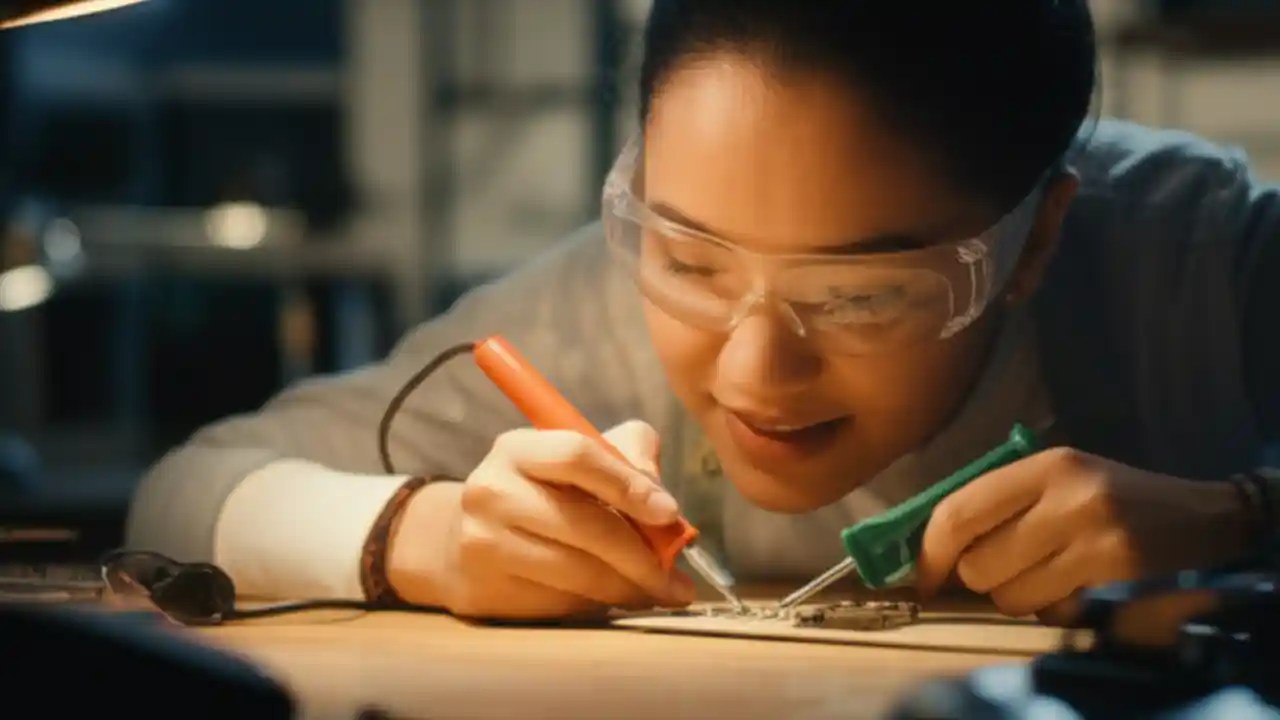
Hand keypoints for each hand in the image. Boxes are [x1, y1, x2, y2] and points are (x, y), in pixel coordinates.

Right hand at [388, 420, 695, 619]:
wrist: (465, 540)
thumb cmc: (543, 494)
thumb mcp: (581, 458)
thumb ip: (629, 455)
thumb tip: (661, 497)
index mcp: (517, 448)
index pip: (577, 455)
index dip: (629, 484)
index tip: (670, 513)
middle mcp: (492, 491)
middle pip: (584, 523)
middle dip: (641, 556)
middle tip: (676, 580)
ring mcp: (483, 543)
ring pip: (576, 572)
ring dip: (628, 588)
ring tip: (658, 593)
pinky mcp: (486, 589)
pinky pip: (560, 602)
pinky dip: (599, 604)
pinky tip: (618, 600)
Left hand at [915, 447, 1247, 624]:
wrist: (1201, 514)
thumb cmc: (1114, 497)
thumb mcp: (1059, 479)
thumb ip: (1001, 503)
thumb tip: (935, 546)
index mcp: (1043, 465)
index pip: (960, 511)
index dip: (930, 551)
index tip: (922, 577)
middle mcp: (1064, 495)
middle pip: (979, 562)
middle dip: (977, 580)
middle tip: (997, 574)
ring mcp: (1090, 533)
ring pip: (1010, 593)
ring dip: (1014, 597)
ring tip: (1041, 578)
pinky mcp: (1113, 569)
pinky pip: (1050, 608)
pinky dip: (1048, 609)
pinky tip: (1072, 589)